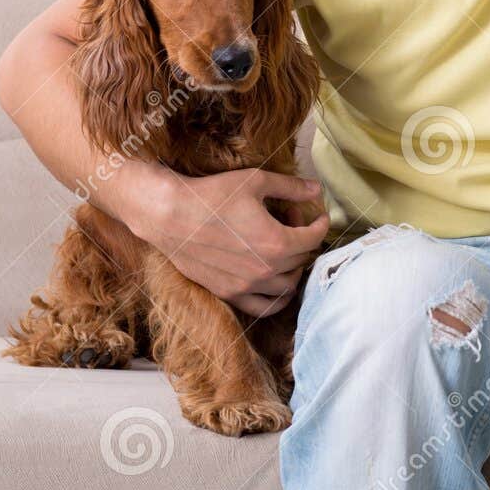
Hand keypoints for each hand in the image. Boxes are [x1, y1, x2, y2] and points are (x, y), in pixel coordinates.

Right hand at [131, 168, 331, 317]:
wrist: (170, 215)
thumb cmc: (213, 195)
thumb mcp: (256, 182)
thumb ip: (291, 187)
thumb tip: (316, 189)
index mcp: (277, 242)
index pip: (313, 239)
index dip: (319, 224)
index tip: (316, 216)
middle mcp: (266, 269)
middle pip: (301, 259)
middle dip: (302, 238)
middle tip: (288, 220)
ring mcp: (247, 286)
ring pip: (288, 286)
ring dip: (293, 268)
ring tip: (283, 249)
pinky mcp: (229, 293)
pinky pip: (264, 308)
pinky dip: (277, 298)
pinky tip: (276, 281)